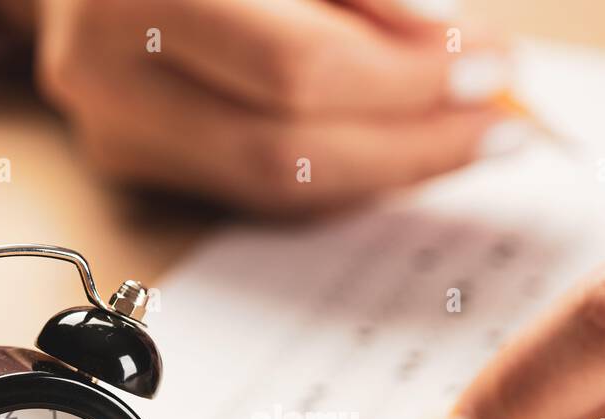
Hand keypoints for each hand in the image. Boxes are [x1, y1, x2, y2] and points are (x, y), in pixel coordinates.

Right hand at [32, 0, 528, 213]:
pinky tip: (407, 145)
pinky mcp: (131, 160)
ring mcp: (112, 121)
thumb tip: (454, 44)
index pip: (293, 56)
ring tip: (471, 134)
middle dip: (410, 125)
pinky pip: (261, 188)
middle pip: (284, 128)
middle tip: (497, 107)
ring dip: (392, 164)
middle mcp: (107, 56)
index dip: (401, 70)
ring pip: (275, 179)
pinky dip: (346, 172)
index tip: (487, 57)